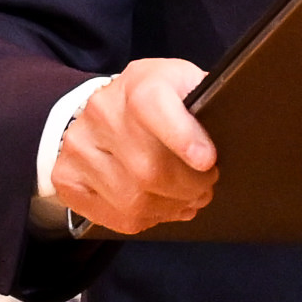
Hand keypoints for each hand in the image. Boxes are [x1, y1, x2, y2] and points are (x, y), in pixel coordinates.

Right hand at [49, 58, 216, 233]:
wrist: (106, 109)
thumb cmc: (159, 100)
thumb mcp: (186, 83)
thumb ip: (207, 99)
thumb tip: (235, 123)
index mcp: (139, 83)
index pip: (153, 106)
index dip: (182, 136)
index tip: (207, 160)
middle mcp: (102, 113)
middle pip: (150, 168)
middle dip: (190, 186)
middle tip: (206, 185)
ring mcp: (78, 147)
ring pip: (134, 199)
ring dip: (172, 206)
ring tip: (187, 197)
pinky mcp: (66, 177)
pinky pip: (116, 215)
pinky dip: (148, 218)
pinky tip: (160, 206)